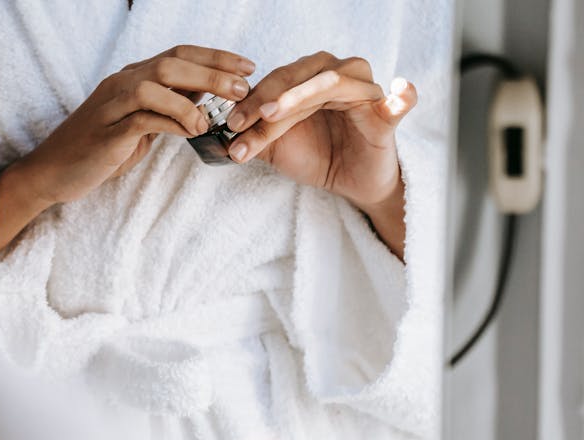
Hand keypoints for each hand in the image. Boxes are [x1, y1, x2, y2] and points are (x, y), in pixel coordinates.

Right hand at [0, 45, 255, 250]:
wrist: (52, 171)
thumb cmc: (97, 149)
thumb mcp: (137, 123)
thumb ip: (165, 108)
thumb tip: (201, 98)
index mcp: (132, 79)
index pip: (178, 55)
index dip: (215, 57)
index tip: (246, 67)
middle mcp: (122, 84)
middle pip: (172, 63)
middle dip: (212, 72)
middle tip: (243, 88)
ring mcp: (112, 105)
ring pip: (156, 83)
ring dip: (192, 97)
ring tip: (214, 117)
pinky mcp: (108, 131)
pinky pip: (143, 117)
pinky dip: (171, 122)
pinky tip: (191, 133)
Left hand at [224, 52, 417, 258]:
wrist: (349, 183)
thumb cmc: (316, 156)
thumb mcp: (276, 147)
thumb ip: (251, 134)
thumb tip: (216, 134)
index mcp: (311, 78)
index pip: (277, 80)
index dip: (251, 98)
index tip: (228, 121)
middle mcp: (339, 76)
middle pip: (300, 77)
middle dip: (267, 98)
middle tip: (241, 121)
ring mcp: (365, 95)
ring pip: (331, 84)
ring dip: (299, 98)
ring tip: (273, 114)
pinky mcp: (386, 118)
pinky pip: (398, 104)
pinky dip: (402, 96)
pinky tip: (401, 90)